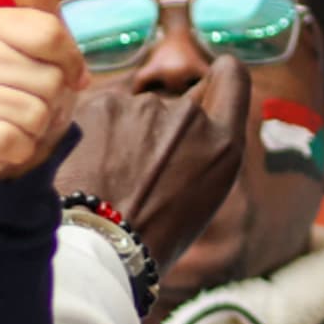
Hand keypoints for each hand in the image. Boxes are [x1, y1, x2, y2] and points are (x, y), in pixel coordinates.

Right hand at [0, 0, 90, 180]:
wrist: (8, 151)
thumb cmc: (31, 90)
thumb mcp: (45, 39)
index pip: (51, 33)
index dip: (68, 61)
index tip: (59, 71)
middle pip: (46, 76)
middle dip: (52, 98)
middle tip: (35, 103)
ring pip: (32, 111)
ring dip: (38, 126)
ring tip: (20, 123)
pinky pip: (10, 139)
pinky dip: (20, 148)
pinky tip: (5, 144)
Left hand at [65, 50, 251, 297]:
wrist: (100, 248)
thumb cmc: (153, 233)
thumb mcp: (204, 193)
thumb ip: (205, 143)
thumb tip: (193, 107)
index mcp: (223, 143)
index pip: (233, 75)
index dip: (218, 76)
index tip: (206, 85)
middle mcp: (189, 115)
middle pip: (176, 104)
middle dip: (162, 131)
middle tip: (142, 175)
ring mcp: (144, 106)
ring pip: (135, 110)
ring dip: (126, 133)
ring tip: (112, 178)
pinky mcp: (103, 103)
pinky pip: (103, 110)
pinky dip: (96, 132)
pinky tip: (91, 165)